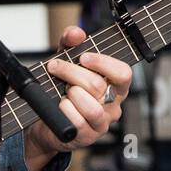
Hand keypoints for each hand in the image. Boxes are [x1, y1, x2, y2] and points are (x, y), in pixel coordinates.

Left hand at [25, 24, 132, 163]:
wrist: (46, 123)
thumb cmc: (62, 92)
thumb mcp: (67, 63)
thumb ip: (70, 44)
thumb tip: (75, 33)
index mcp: (115, 87)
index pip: (123, 73)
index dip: (103, 63)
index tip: (83, 57)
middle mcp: (112, 106)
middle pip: (97, 85)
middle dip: (71, 72)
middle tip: (55, 67)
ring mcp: (101, 124)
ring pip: (91, 107)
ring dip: (70, 94)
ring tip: (62, 92)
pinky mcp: (87, 137)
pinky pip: (78, 122)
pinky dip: (65, 111)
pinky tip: (60, 106)